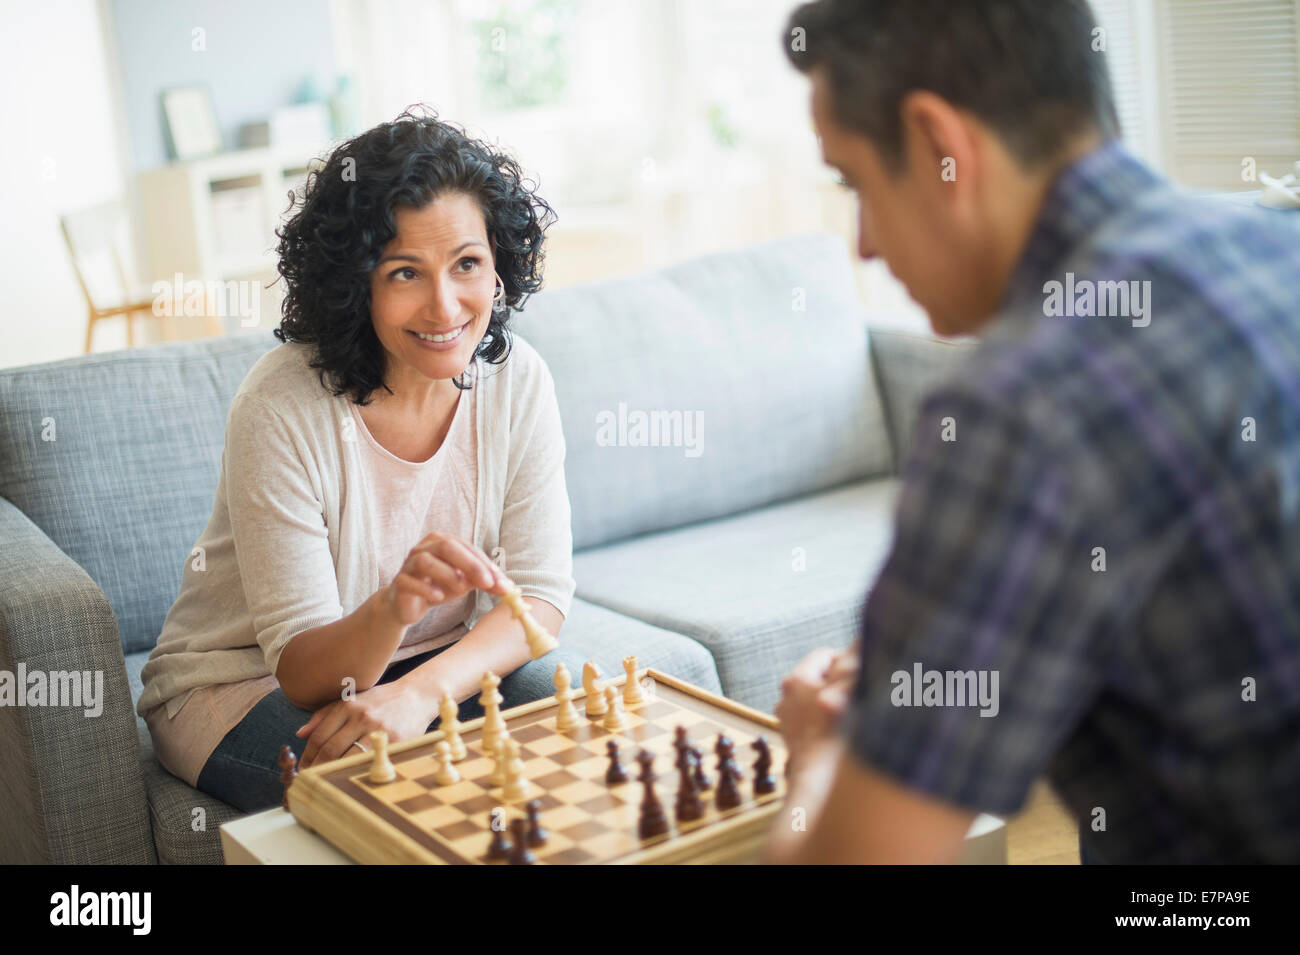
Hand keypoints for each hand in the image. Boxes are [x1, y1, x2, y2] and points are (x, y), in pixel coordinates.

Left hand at [295, 678, 437, 768]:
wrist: (417, 696)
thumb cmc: (381, 701)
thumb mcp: (352, 700)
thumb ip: (324, 715)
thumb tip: (300, 734)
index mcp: (348, 706)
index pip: (319, 736)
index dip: (308, 756)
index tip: (303, 768)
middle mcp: (362, 717)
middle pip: (330, 750)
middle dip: (316, 768)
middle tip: (310, 780)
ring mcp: (379, 730)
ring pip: (348, 759)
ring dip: (334, 773)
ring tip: (326, 782)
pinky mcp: (396, 742)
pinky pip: (370, 762)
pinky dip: (357, 772)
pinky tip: (351, 778)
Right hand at [382, 532, 509, 626]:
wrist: (408, 605)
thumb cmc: (438, 587)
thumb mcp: (464, 583)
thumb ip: (483, 581)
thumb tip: (509, 587)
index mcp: (442, 542)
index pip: (467, 548)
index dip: (485, 564)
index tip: (501, 582)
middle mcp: (424, 548)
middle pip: (448, 547)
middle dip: (470, 565)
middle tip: (487, 583)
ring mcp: (409, 564)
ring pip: (426, 561)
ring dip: (448, 574)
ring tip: (463, 588)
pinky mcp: (399, 582)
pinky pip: (409, 581)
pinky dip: (426, 588)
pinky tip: (439, 596)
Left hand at [775, 644, 859, 767]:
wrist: (821, 779)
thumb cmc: (834, 733)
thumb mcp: (847, 690)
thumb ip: (853, 661)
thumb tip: (861, 639)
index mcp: (796, 679)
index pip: (825, 656)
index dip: (847, 663)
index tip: (861, 678)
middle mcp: (786, 696)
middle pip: (821, 678)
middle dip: (842, 684)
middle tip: (860, 698)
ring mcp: (788, 718)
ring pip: (818, 699)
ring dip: (836, 704)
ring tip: (852, 718)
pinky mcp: (794, 738)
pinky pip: (815, 719)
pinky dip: (828, 722)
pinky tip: (841, 734)